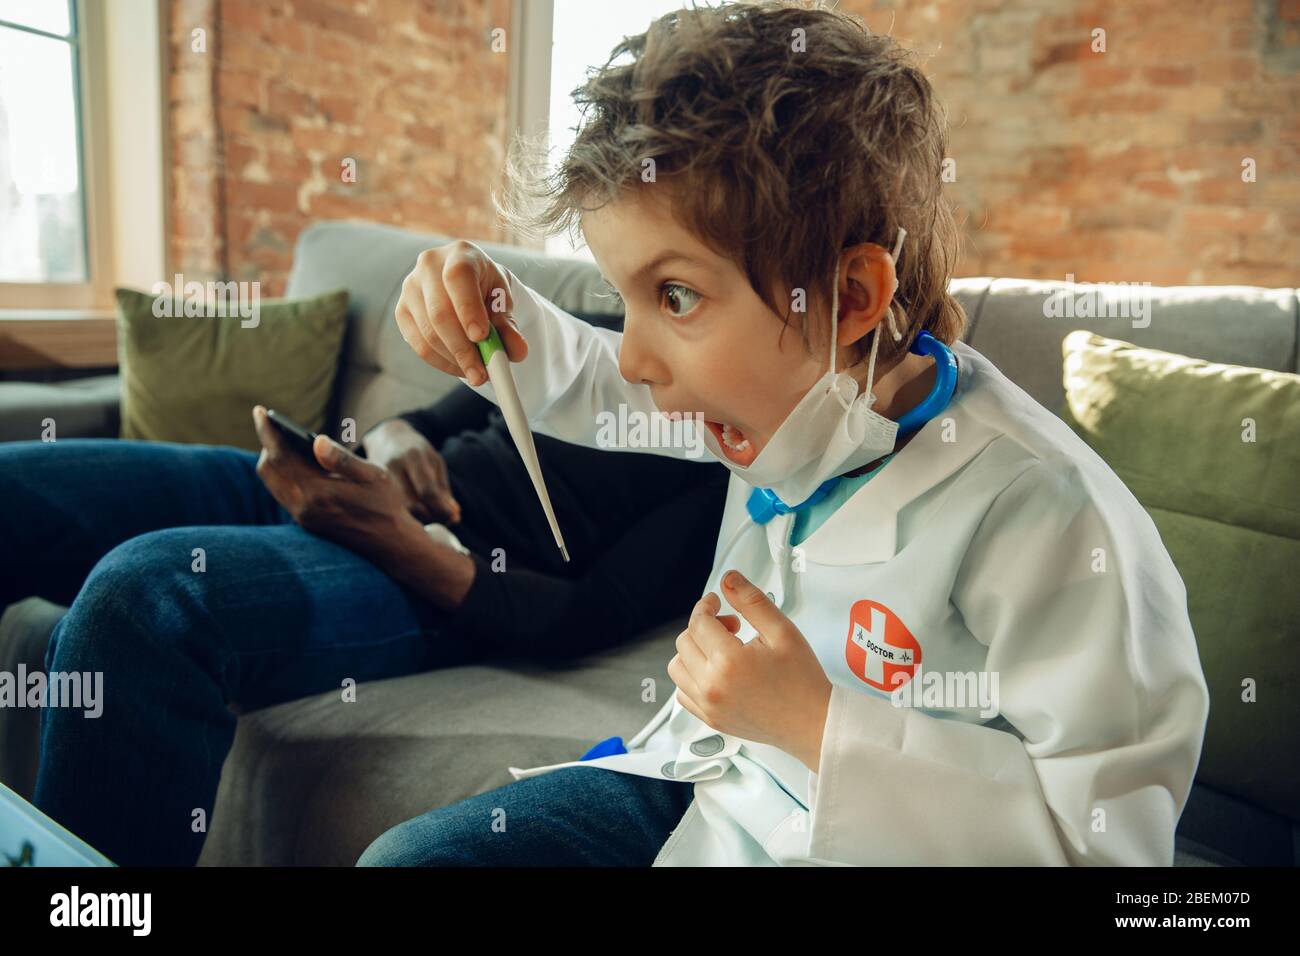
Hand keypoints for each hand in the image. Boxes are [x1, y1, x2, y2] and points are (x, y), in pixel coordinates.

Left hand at [252, 405, 421, 556]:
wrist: (391, 543)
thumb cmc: (386, 504)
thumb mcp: (373, 476)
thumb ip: (343, 459)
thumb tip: (317, 440)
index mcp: (318, 492)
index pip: (280, 456)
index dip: (268, 432)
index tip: (259, 411)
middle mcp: (304, 507)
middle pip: (268, 470)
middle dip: (268, 445)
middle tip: (276, 427)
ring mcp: (303, 517)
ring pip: (273, 483)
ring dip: (274, 461)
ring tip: (285, 442)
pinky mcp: (307, 522)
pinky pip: (283, 494)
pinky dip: (284, 475)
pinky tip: (298, 464)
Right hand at [362, 418, 460, 524]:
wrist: (387, 437)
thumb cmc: (417, 452)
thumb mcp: (435, 464)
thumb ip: (444, 491)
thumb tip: (455, 518)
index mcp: (414, 457)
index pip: (428, 491)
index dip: (441, 510)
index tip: (451, 519)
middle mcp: (393, 465)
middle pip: (411, 504)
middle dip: (429, 518)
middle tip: (440, 521)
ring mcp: (377, 476)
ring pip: (397, 510)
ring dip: (414, 521)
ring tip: (425, 519)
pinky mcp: (367, 485)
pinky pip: (385, 508)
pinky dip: (400, 517)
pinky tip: (409, 517)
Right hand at [394, 239, 528, 385]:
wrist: (467, 285)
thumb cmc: (487, 291)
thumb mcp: (503, 303)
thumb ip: (510, 327)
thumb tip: (518, 351)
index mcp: (461, 254)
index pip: (458, 278)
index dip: (468, 309)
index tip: (481, 338)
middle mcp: (429, 265)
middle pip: (440, 312)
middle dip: (463, 348)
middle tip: (482, 374)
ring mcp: (410, 288)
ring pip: (428, 332)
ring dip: (454, 359)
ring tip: (476, 372)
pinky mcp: (401, 311)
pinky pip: (418, 344)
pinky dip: (441, 362)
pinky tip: (459, 367)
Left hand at [668, 570, 832, 772]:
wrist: (814, 723)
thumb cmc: (802, 679)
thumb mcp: (782, 631)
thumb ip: (752, 601)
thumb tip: (728, 579)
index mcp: (729, 661)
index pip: (699, 622)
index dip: (707, 606)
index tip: (718, 602)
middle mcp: (712, 686)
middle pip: (684, 642)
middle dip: (704, 627)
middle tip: (731, 627)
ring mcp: (708, 707)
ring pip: (677, 667)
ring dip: (694, 652)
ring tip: (723, 651)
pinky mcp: (711, 720)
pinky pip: (683, 693)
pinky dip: (692, 678)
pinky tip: (717, 673)